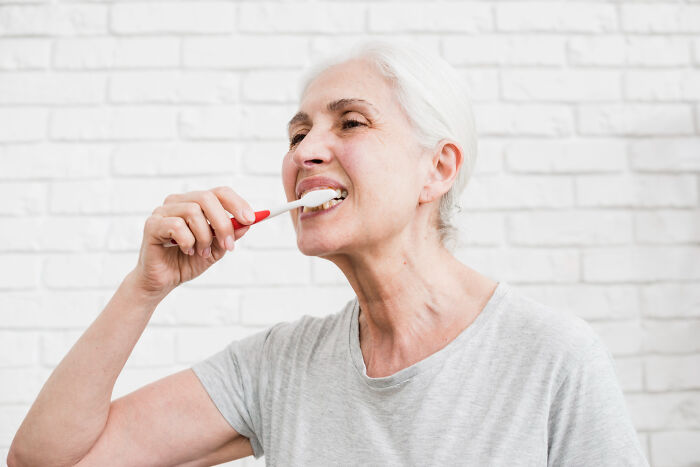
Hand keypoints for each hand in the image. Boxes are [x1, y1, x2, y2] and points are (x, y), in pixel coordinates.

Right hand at [130, 186, 254, 297]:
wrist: (163, 281)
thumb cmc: (187, 261)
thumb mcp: (216, 249)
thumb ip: (229, 235)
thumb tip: (246, 224)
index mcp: (195, 204)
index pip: (219, 192)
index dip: (237, 203)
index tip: (251, 219)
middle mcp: (178, 202)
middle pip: (207, 198)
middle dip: (223, 223)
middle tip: (228, 245)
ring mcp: (163, 212)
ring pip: (193, 212)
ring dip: (204, 237)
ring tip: (202, 252)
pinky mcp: (152, 225)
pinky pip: (176, 225)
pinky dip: (187, 241)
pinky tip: (186, 251)